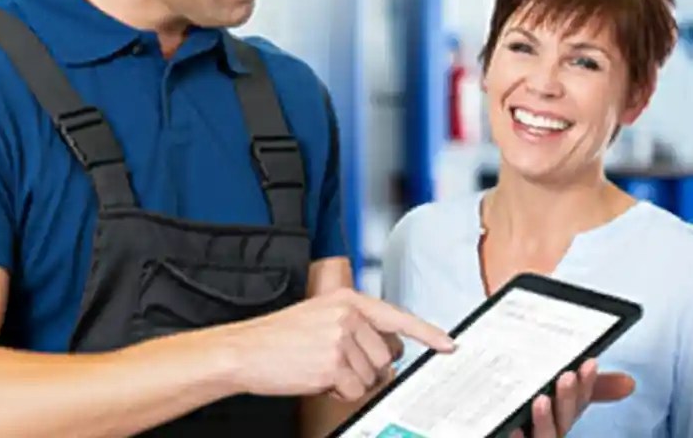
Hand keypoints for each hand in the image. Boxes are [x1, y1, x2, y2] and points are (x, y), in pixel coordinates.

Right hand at [222, 288, 453, 400]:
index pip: (397, 316)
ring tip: (320, 367)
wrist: (244, 351)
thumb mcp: (320, 318)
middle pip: (387, 356)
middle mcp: (348, 315)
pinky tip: (317, 379)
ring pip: (372, 376)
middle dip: (367, 367)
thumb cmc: (279, 338)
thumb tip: (387, 356)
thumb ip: (355, 328)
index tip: (448, 345)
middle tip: (335, 363)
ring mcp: (340, 339)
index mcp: (347, 299)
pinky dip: (338, 392)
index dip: (427, 333)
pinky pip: (355, 390)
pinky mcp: (332, 363)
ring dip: (350, 381)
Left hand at [511, 360, 634, 437]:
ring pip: (545, 437)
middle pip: (562, 422)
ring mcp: (531, 437)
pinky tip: (514, 428)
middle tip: (566, 377)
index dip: (586, 386)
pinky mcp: (507, 436)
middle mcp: (544, 431)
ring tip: (541, 400)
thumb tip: (630, 383)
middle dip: (568, 401)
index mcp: (555, 415)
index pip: (577, 403)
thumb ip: (586, 383)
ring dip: (545, 422)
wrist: (478, 423)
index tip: (589, 362)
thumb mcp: (549, 382)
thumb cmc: (522, 401)